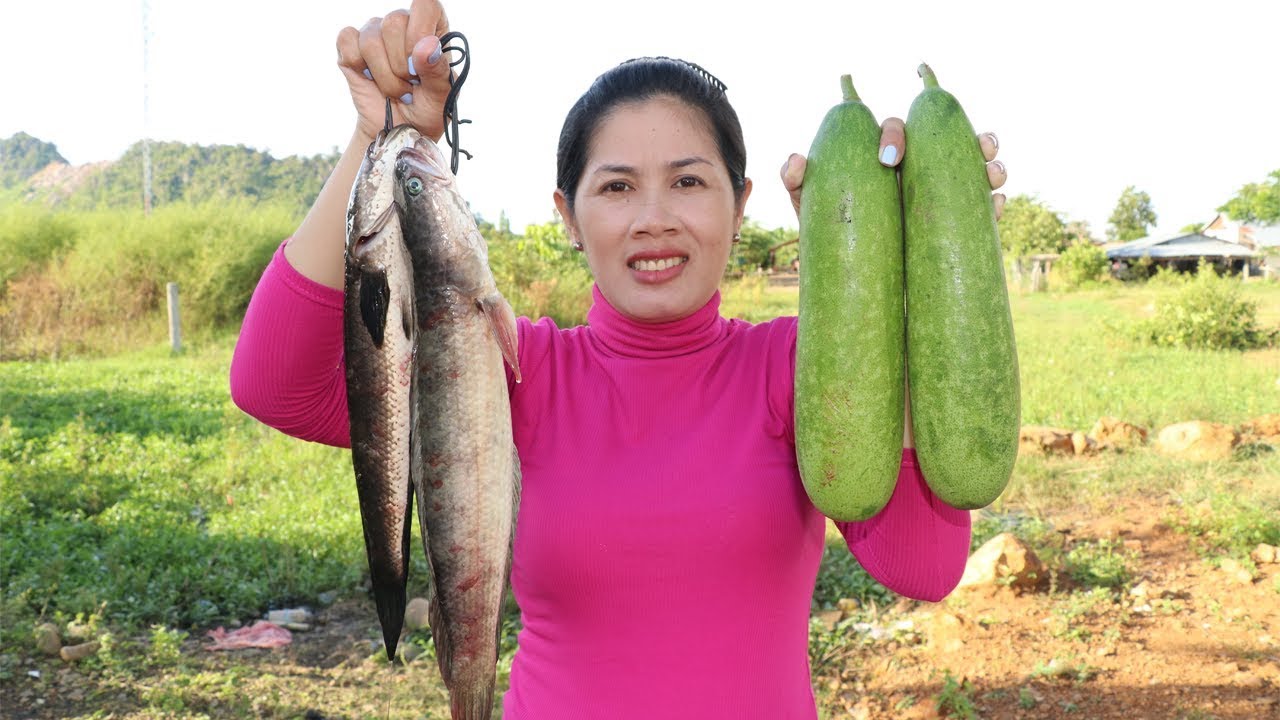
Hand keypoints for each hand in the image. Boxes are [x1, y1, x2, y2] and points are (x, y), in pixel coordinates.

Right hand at [336, 0, 454, 142]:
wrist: (401, 130)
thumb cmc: (427, 109)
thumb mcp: (442, 95)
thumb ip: (438, 70)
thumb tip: (425, 46)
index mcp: (431, 27)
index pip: (425, 5)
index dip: (420, 31)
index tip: (419, 62)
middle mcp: (402, 24)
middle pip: (394, 22)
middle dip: (401, 65)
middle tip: (410, 85)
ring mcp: (375, 33)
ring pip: (371, 40)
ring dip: (384, 76)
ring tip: (396, 90)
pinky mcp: (351, 46)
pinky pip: (347, 43)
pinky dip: (359, 67)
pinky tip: (371, 79)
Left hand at [780, 123, 1007, 219]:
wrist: (850, 273)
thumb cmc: (830, 228)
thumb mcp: (810, 206)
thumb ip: (797, 180)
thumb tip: (795, 160)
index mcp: (882, 155)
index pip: (894, 130)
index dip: (894, 135)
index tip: (886, 160)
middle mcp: (915, 167)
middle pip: (948, 141)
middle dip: (967, 138)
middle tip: (976, 146)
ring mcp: (938, 192)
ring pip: (973, 168)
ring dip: (990, 164)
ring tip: (993, 174)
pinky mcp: (954, 221)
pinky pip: (981, 209)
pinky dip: (992, 204)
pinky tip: (996, 205)